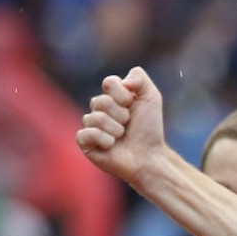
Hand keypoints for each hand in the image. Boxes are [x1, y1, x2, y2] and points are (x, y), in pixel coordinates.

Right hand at [77, 67, 167, 186]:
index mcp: (111, 96)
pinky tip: (111, 146)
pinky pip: (87, 134)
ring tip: (122, 137)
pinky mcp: (85, 142)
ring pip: (95, 118)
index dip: (124, 95)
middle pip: (101, 101)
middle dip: (121, 115)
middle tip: (128, 125)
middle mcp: (98, 109)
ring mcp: (90, 125)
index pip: (109, 83)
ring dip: (116, 129)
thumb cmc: (149, 129)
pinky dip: (105, 140)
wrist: (149, 157)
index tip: (133, 106)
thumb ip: (140, 78)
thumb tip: (123, 81)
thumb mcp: (151, 98)